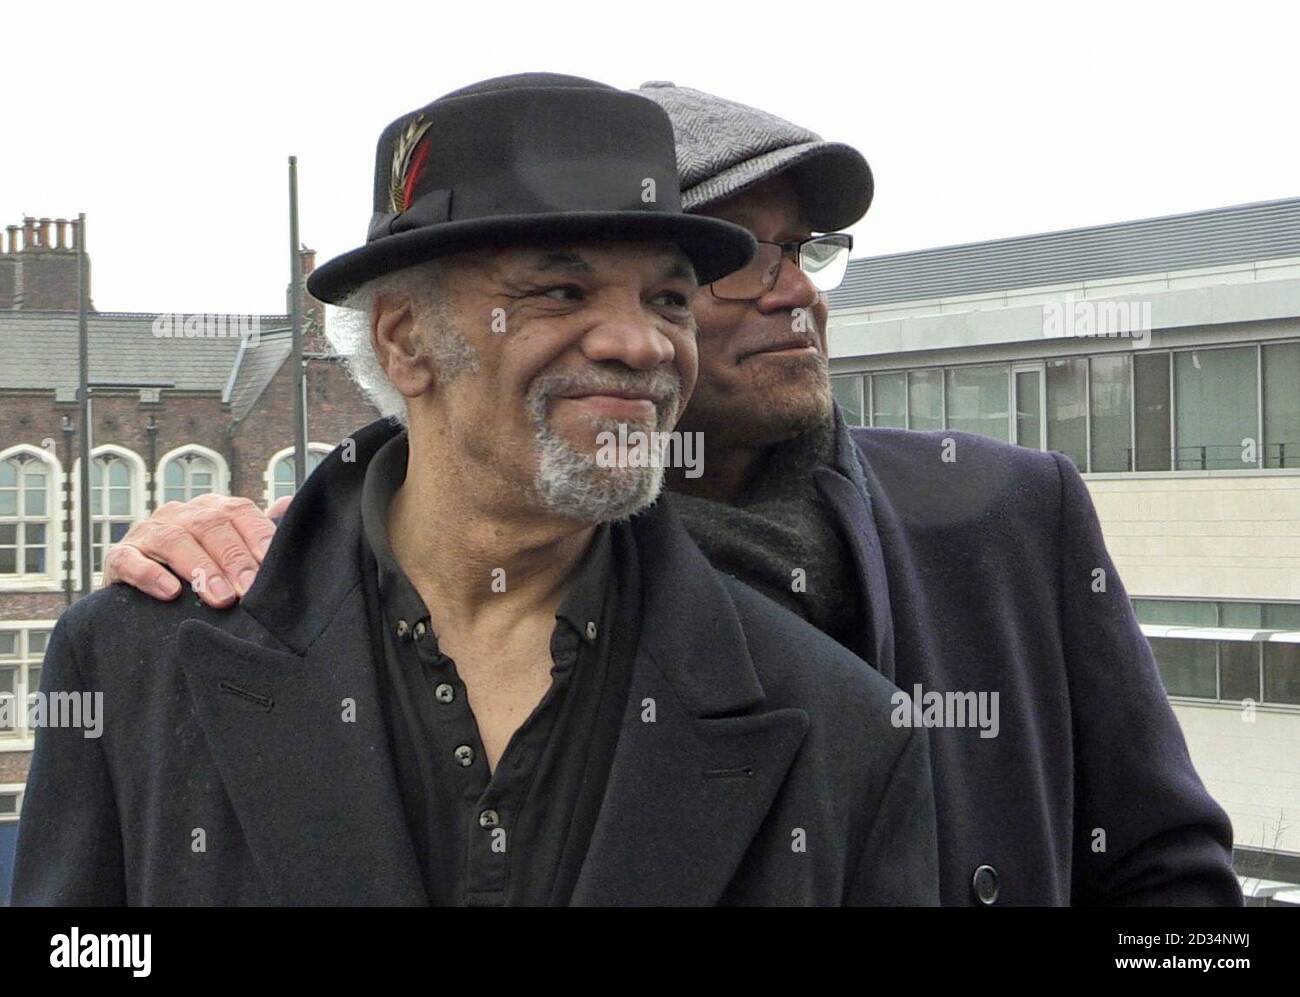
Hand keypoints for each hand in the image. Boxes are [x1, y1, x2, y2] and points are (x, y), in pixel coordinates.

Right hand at [101, 494, 290, 607]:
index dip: (258, 536)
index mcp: (212, 509)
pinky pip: (129, 560)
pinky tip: (169, 592)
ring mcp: (148, 533)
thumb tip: (290, 504)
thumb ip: (260, 529)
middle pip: (211, 527)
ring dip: (200, 569)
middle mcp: (181, 514)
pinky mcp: (119, 557)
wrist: (142, 585)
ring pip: (174, 541)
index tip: (272, 564)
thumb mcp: (231, 547)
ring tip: (219, 598)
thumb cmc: (200, 566)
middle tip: (248, 591)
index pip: (239, 512)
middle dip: (233, 559)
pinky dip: (149, 575)